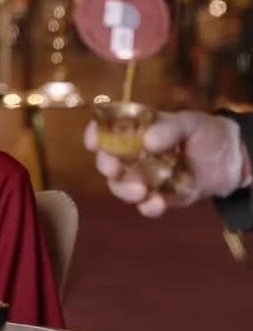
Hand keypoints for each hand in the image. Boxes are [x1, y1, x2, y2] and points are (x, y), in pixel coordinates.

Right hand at [85, 110, 251, 216]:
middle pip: (108, 162)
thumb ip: (169, 128)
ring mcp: (146, 178)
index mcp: (136, 131)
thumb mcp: (190, 122)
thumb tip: (147, 141)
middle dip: (107, 166)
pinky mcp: (162, 197)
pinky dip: (149, 207)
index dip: (95, 136)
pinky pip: (147, 205)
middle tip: (114, 169)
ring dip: (125, 191)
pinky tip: (157, 205)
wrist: (237, 160)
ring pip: (122, 187)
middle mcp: (134, 155)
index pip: (106, 131)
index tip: (94, 143)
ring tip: (141, 191)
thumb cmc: (207, 133)